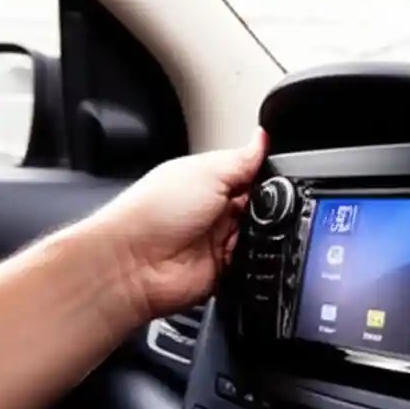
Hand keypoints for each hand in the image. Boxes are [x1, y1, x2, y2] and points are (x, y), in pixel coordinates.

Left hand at [78, 130, 266, 323]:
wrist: (134, 261)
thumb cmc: (154, 211)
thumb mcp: (206, 170)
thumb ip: (241, 159)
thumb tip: (263, 138)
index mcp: (209, 181)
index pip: (252, 175)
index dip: (266, 177)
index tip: (274, 178)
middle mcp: (214, 211)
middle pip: (261, 207)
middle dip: (265, 208)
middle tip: (251, 207)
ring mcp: (218, 242)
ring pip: (260, 237)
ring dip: (256, 234)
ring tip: (236, 231)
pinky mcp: (221, 270)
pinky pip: (251, 265)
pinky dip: (251, 260)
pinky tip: (235, 252)